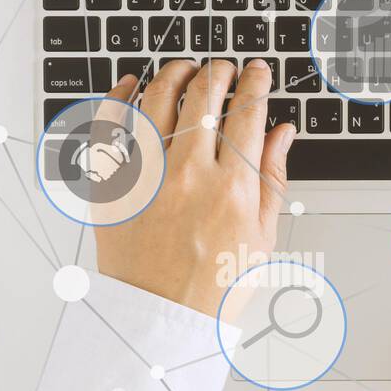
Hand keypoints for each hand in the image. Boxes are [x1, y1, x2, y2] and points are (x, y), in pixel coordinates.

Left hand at [93, 59, 294, 317]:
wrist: (160, 322)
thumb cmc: (211, 289)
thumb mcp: (260, 238)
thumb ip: (272, 178)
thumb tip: (282, 133)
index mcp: (230, 188)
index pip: (248, 112)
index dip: (256, 82)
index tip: (257, 72)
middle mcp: (186, 174)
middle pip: (204, 96)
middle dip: (219, 71)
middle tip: (224, 69)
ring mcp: (144, 176)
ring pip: (157, 99)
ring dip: (175, 74)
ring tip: (186, 71)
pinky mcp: (111, 185)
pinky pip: (108, 126)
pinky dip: (119, 97)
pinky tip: (131, 85)